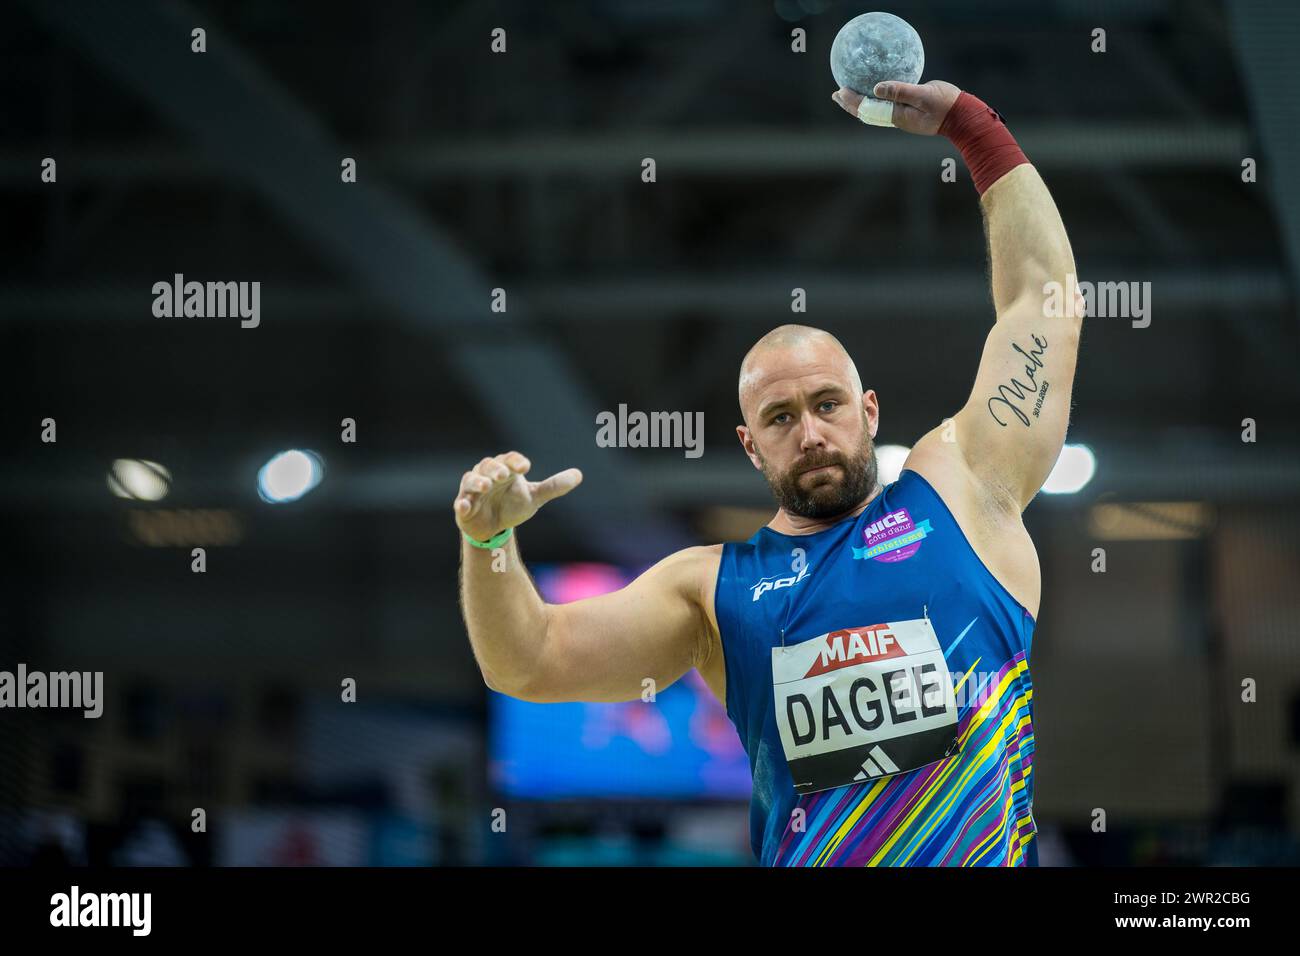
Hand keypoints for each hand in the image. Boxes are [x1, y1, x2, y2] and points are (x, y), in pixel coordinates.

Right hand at [453, 451, 581, 541]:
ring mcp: (473, 490)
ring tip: (485, 486)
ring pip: (471, 480)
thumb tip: (579, 475)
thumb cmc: (513, 505)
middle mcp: (487, 476)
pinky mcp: (463, 506)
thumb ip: (554, 486)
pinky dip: (462, 503)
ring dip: (477, 482)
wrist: (494, 527)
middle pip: (488, 466)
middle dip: (495, 469)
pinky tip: (465, 506)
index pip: (510, 459)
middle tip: (504, 474)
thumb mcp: (535, 497)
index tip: (526, 466)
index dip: (516, 461)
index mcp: (506, 470)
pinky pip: (461, 502)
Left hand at [831, 79, 961, 135]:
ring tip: (847, 94)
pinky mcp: (908, 111)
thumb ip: (900, 91)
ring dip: (860, 102)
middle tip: (836, 94)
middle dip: (850, 103)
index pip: (868, 108)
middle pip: (866, 112)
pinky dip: (875, 99)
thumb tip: (876, 87)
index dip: (853, 100)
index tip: (841, 91)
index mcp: (896, 115)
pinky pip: (886, 105)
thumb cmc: (945, 106)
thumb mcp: (923, 95)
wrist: (961, 116)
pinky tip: (874, 90)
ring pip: (874, 110)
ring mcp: (901, 115)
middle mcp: (895, 117)